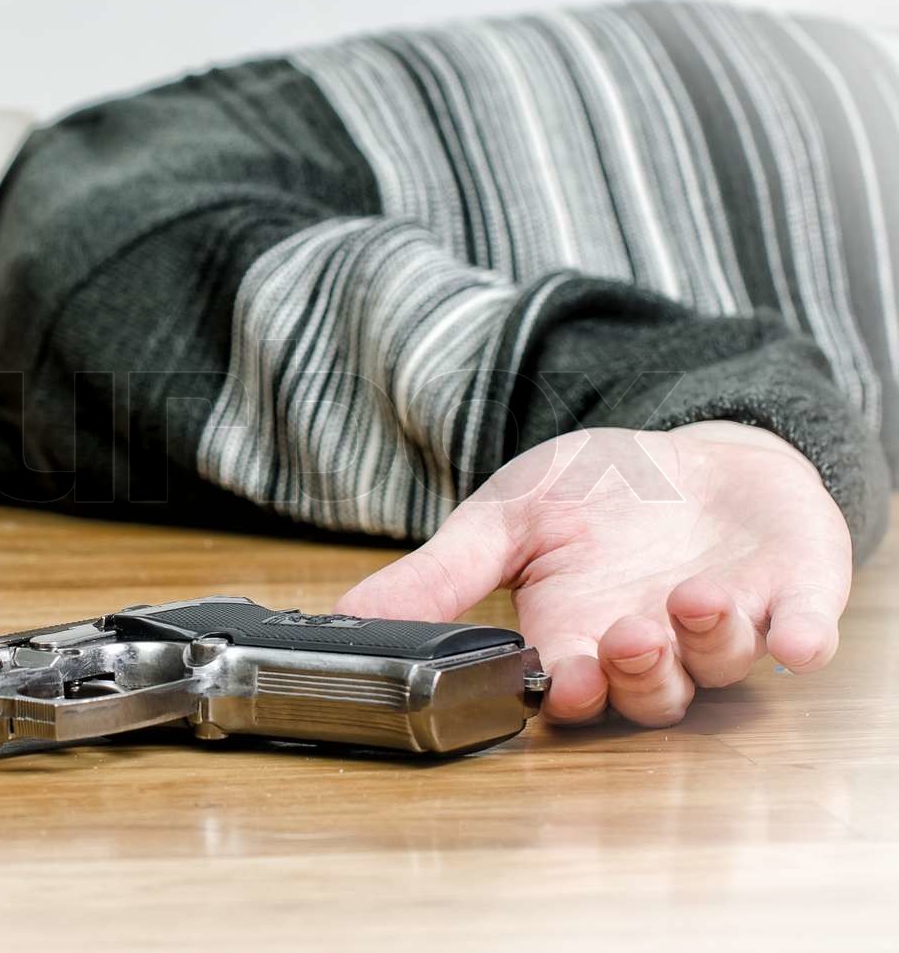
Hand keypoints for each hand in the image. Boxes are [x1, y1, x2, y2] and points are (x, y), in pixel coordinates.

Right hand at [335, 422, 852, 726]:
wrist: (690, 456)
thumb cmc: (595, 495)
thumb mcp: (506, 517)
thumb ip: (441, 573)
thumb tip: (345, 616)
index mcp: (577, 636)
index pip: (573, 687)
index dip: (576, 691)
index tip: (566, 678)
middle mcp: (652, 644)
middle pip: (650, 694)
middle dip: (640, 673)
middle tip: (625, 636)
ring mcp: (727, 623)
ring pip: (723, 667)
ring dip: (711, 642)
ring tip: (696, 595)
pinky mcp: (795, 593)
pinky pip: (805, 633)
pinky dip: (805, 637)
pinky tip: (799, 637)